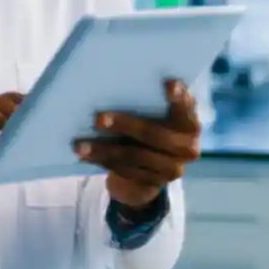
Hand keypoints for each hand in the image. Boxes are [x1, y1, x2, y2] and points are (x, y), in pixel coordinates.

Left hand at [74, 79, 200, 208]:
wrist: (151, 167)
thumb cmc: (149, 125)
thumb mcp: (154, 114)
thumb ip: (147, 102)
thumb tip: (108, 85)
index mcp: (189, 122)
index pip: (186, 106)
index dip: (180, 96)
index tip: (168, 84)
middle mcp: (188, 147)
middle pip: (154, 134)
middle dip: (124, 125)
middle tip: (97, 119)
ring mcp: (173, 169)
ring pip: (134, 157)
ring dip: (103, 150)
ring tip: (79, 145)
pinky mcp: (154, 183)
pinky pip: (126, 171)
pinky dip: (103, 161)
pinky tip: (84, 156)